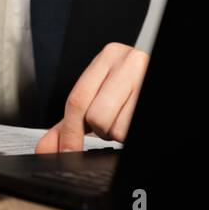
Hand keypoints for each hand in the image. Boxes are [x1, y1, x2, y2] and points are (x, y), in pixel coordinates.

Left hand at [35, 43, 149, 152]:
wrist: (163, 76)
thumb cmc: (130, 87)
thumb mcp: (98, 94)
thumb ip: (69, 121)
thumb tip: (45, 147)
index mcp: (108, 57)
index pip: (77, 100)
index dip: (69, 133)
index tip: (67, 152)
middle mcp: (128, 63)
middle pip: (96, 117)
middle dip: (99, 130)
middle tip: (109, 124)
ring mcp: (147, 79)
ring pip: (117, 128)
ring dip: (118, 133)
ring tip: (124, 119)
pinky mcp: (155, 95)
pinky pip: (133, 130)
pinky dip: (130, 134)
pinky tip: (132, 120)